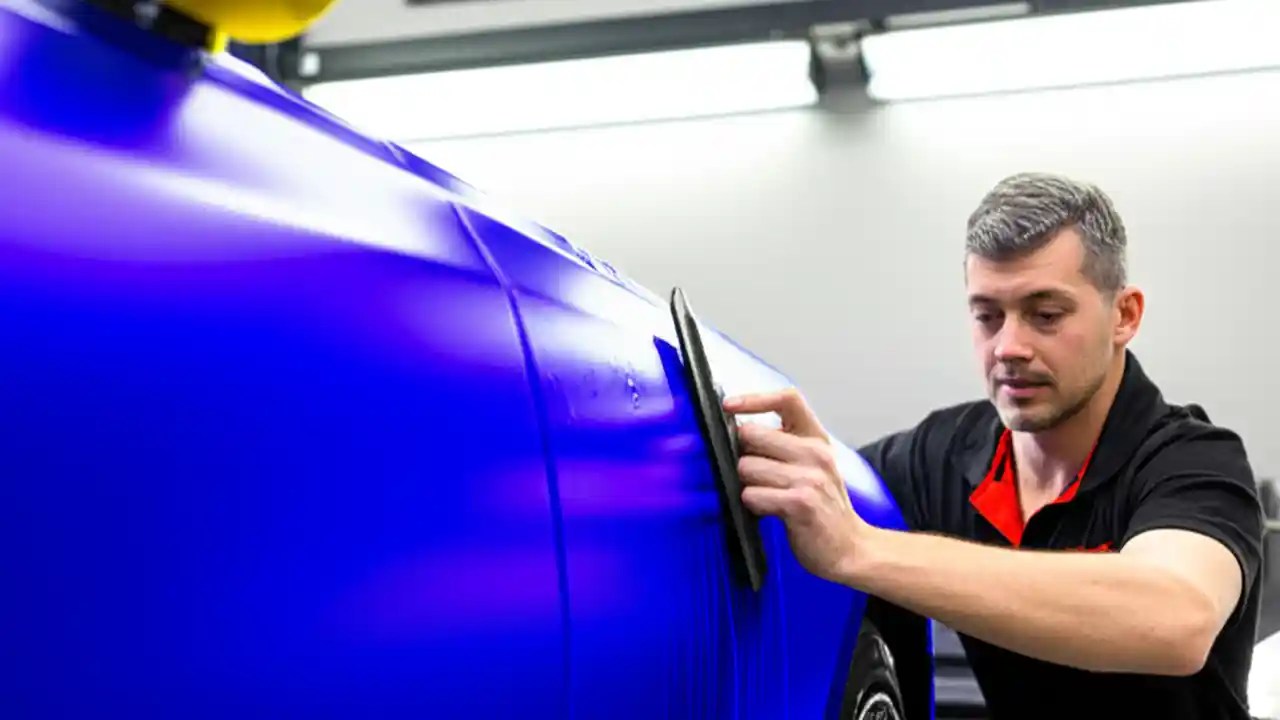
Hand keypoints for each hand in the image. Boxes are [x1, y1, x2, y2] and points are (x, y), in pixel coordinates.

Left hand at [723, 388, 867, 582]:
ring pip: (747, 467)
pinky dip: (753, 504)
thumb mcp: (813, 467)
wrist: (851, 548)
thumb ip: (784, 446)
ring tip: (768, 496)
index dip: (754, 398)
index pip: (787, 399)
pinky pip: (752, 495)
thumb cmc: (825, 508)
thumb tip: (739, 432)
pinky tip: (769, 510)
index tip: (730, 406)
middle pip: (753, 434)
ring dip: (748, 484)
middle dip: (743, 456)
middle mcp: (815, 453)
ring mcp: (810, 477)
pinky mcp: (800, 503)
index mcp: (817, 439)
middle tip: (757, 475)